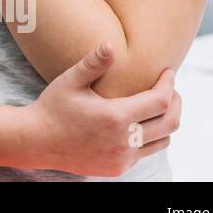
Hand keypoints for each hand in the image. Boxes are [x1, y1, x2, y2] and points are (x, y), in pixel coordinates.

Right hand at [19, 43, 180, 176]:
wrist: (37, 141)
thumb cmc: (52, 107)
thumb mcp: (70, 81)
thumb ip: (93, 63)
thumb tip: (111, 43)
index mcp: (115, 117)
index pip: (160, 101)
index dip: (169, 85)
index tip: (167, 72)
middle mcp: (123, 141)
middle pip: (170, 123)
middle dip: (176, 103)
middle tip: (170, 89)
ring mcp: (122, 158)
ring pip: (163, 141)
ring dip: (166, 122)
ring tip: (157, 106)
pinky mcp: (118, 168)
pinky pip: (145, 152)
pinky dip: (149, 137)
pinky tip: (138, 123)